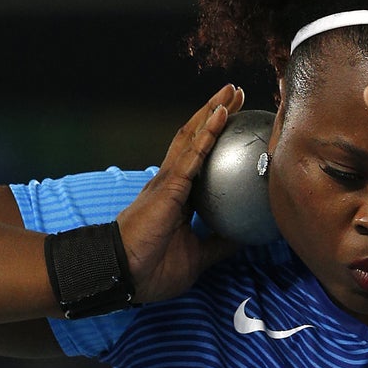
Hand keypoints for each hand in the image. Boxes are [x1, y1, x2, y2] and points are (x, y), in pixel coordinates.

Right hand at [117, 84, 244, 302]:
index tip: (235, 123)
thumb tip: (245, 236)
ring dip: (212, 112)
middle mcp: (172, 182)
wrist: (122, 276)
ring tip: (230, 92)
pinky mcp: (169, 186)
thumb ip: (218, 243)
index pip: (200, 159)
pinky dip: (207, 133)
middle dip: (215, 114)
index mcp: (177, 197)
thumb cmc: (151, 270)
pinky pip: (192, 155)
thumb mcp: (197, 257)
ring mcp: (168, 181)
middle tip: (235, 94)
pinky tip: (220, 114)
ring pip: (193, 137)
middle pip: (196, 139)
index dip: (215, 139)